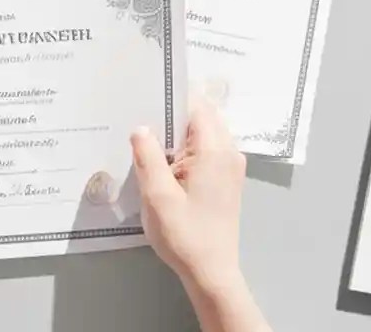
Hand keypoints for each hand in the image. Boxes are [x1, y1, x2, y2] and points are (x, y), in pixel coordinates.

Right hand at [130, 94, 247, 290]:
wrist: (211, 272)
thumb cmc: (184, 235)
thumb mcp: (157, 195)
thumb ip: (148, 156)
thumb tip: (141, 127)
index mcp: (215, 151)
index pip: (196, 106)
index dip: (171, 98)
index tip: (144, 98)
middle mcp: (229, 152)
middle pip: (202, 116)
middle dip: (172, 115)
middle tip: (140, 120)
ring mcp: (230, 166)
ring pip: (204, 133)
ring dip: (178, 134)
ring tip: (148, 142)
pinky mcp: (226, 179)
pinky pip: (207, 149)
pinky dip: (186, 148)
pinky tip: (164, 162)